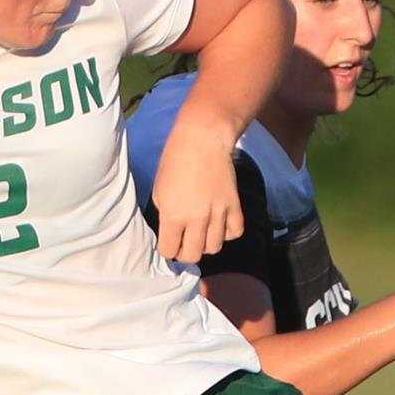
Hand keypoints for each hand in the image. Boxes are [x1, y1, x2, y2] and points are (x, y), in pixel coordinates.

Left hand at [148, 112, 244, 263]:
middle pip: (192, 255)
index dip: (167, 249)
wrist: (202, 139)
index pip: (169, 251)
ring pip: (214, 248)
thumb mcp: (159, 190)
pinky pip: (234, 233)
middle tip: (184, 242)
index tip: (168, 242)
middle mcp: (196, 219)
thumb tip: (172, 231)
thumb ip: (166, 215)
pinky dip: (226, 233)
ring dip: (205, 244)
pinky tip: (219, 224)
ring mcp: (218, 213)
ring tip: (201, 233)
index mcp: (172, 215)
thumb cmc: (175, 161)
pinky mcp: (234, 206)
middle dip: (185, 252)